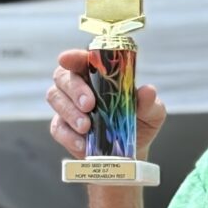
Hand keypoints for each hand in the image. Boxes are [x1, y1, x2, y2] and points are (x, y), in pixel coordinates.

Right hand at [46, 49, 166, 158]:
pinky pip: (57, 127)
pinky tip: (81, 144)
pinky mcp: (62, 127)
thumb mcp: (151, 113)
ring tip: (86, 127)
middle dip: (74, 89)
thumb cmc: (140, 122)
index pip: (82, 59)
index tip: (67, 58)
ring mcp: (67, 106)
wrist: (131, 151)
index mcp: (98, 73)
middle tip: (89, 105)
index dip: (72, 56)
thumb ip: (149, 102)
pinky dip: (68, 135)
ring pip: (55, 98)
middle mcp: (79, 85)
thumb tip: (148, 90)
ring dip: (70, 112)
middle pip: (63, 77)